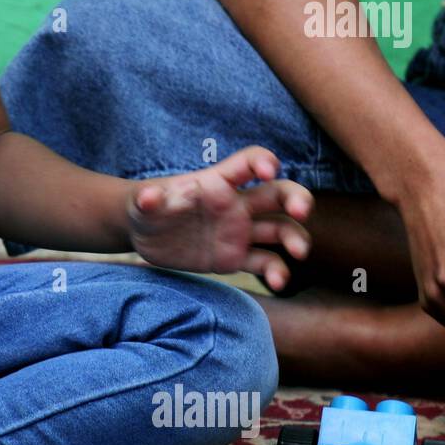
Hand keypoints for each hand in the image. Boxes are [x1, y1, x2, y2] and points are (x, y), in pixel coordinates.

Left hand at [126, 146, 312, 288]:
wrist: (143, 234)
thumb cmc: (146, 207)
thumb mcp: (142, 202)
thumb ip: (149, 199)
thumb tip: (148, 197)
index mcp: (217, 182)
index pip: (248, 162)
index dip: (262, 161)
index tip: (268, 170)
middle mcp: (236, 204)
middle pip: (278, 193)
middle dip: (297, 197)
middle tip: (302, 211)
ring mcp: (239, 232)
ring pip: (280, 229)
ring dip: (295, 238)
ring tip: (298, 254)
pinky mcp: (236, 257)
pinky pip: (264, 262)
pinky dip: (276, 272)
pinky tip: (278, 284)